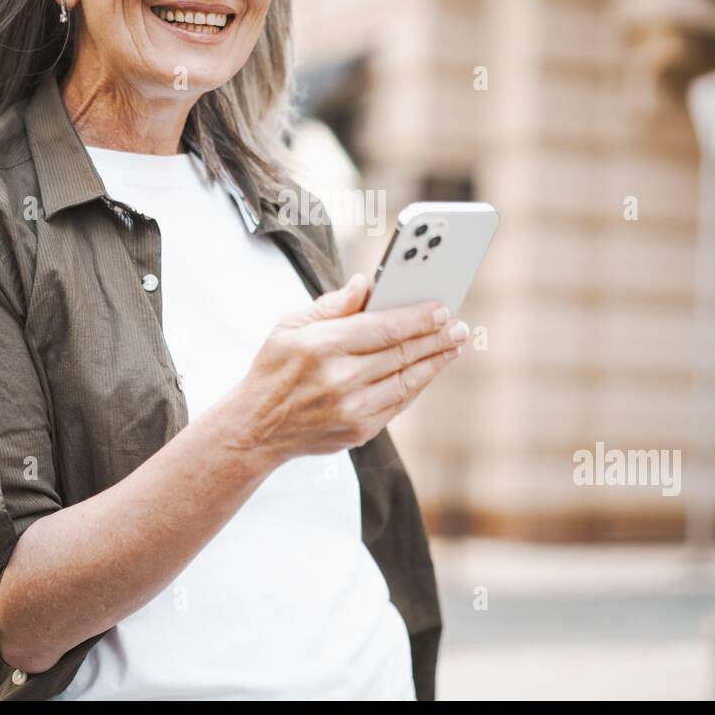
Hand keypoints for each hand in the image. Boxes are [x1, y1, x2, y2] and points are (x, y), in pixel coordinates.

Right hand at [231, 273, 467, 464]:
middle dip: (436, 337)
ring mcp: (352, 409)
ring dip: (435, 361)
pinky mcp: (360, 430)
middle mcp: (340, 379)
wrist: (256, 428)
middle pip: (402, 353)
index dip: (418, 317)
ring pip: (407, 380)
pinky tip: (429, 370)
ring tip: (454, 346)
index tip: (442, 307)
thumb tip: (366, 284)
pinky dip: (417, 384)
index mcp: (322, 346)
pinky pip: (399, 402)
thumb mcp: (290, 326)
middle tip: (459, 325)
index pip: (384, 327)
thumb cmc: (274, 369)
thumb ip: (332, 304)